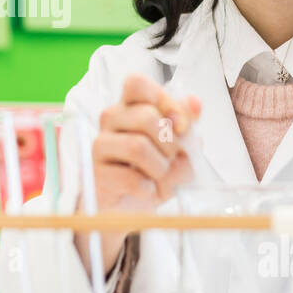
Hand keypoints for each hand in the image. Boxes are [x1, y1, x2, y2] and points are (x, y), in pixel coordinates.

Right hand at [92, 73, 200, 212]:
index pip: (137, 84)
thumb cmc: (154, 171)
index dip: (163, 100)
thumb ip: (187, 125)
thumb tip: (195, 103)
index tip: (181, 123)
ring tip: (160, 176)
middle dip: (171, 143)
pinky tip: (146, 190)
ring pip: (138, 147)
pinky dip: (149, 189)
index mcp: (131, 106)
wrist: (132, 209)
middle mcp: (112, 119)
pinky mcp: (97, 174)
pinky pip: (131, 178)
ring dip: (161, 168)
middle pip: (146, 117)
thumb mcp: (179, 149)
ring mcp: (100, 145)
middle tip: (173, 158)